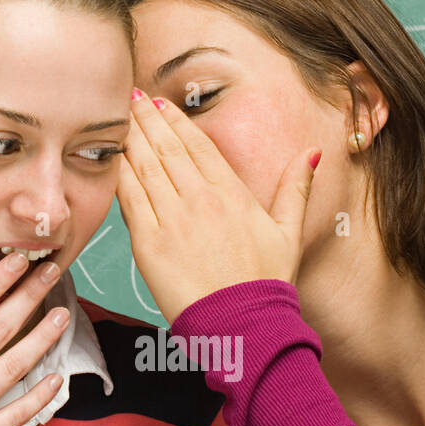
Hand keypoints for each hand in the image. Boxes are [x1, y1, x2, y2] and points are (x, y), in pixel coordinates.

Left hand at [114, 88, 319, 323]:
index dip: (176, 121)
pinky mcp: (149, 244)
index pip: (198, 146)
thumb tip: (311, 153)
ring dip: (131, 140)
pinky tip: (113, 159)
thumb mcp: (289, 233)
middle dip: (147, 119)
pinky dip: (119, 176)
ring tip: (120, 118)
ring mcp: (172, 221)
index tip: (160, 104)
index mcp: (232, 194)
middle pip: (167, 149)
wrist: (244, 327)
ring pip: (145, 168)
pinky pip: (129, 200)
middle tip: (132, 98)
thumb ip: (295, 189)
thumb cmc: (265, 284)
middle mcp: (200, 201)